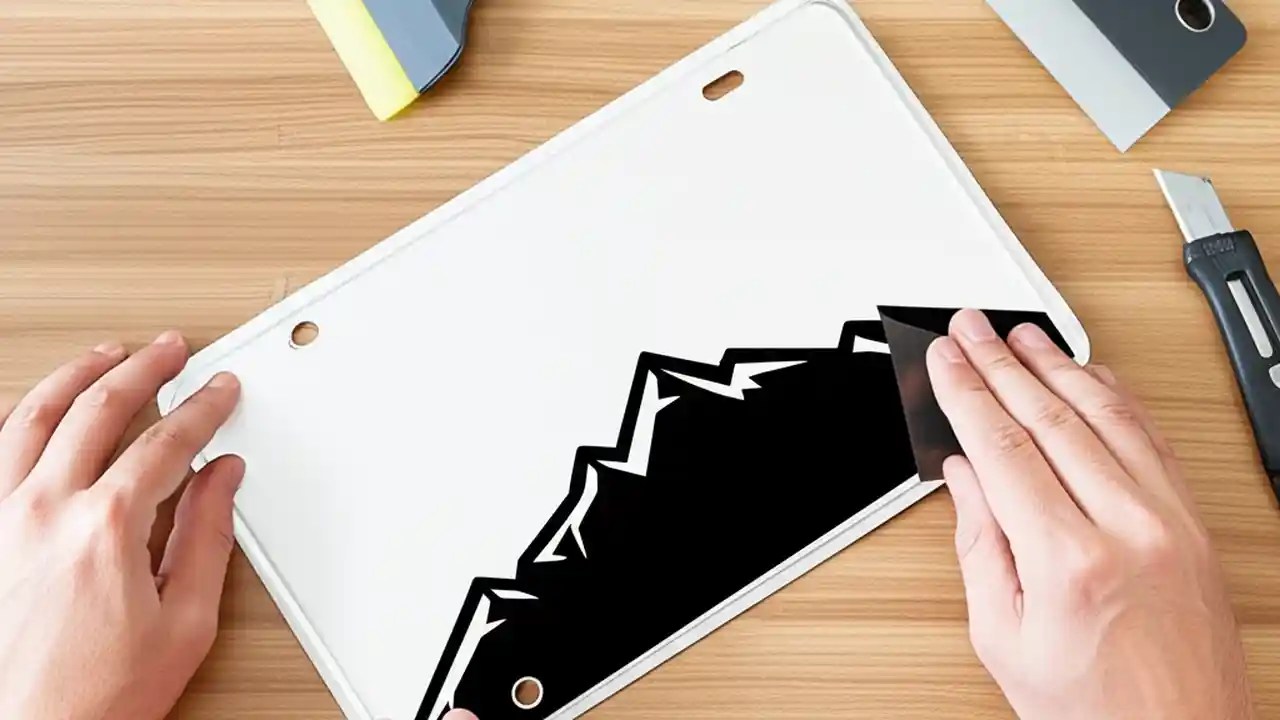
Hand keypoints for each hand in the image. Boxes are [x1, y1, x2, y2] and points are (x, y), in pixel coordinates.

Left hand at [0, 332, 243, 719]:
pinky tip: (38, 407)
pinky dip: (22, 415)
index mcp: (107, 528)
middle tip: (169, 351)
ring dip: (77, 376)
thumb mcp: (184, 623)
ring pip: (35, 416)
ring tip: (105, 356)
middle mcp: (44, 510)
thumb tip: (221, 480)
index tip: (219, 392)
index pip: (167, 441)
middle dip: (144, 369)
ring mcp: (0, 517)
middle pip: (100, 409)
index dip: (202, 408)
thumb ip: (206, 538)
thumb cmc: (95, 697)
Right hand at [928, 310, 1253, 719]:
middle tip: (972, 327)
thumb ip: (980, 547)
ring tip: (1022, 335)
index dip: (966, 393)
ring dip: (1058, 366)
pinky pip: (1152, 438)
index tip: (944, 359)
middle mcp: (1128, 528)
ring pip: (1107, 415)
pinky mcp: (1195, 525)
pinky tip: (1089, 374)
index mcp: (1068, 561)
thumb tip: (966, 477)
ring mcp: (1170, 521)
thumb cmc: (1094, 711)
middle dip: (1001, 363)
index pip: (1002, 446)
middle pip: (1051, 417)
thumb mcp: (1002, 639)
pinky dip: (1116, 397)